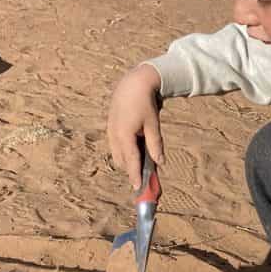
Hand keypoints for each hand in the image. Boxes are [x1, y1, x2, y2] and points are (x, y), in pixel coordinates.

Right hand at [107, 64, 164, 187]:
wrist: (133, 82)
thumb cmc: (145, 103)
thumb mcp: (153, 124)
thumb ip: (155, 144)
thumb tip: (160, 162)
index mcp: (124, 135)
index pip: (131, 161)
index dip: (135, 176)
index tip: (139, 188)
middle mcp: (114, 135)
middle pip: (123, 160)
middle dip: (133, 169)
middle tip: (147, 176)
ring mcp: (111, 130)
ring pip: (118, 153)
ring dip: (129, 160)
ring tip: (142, 163)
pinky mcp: (111, 126)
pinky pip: (117, 145)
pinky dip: (126, 150)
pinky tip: (136, 149)